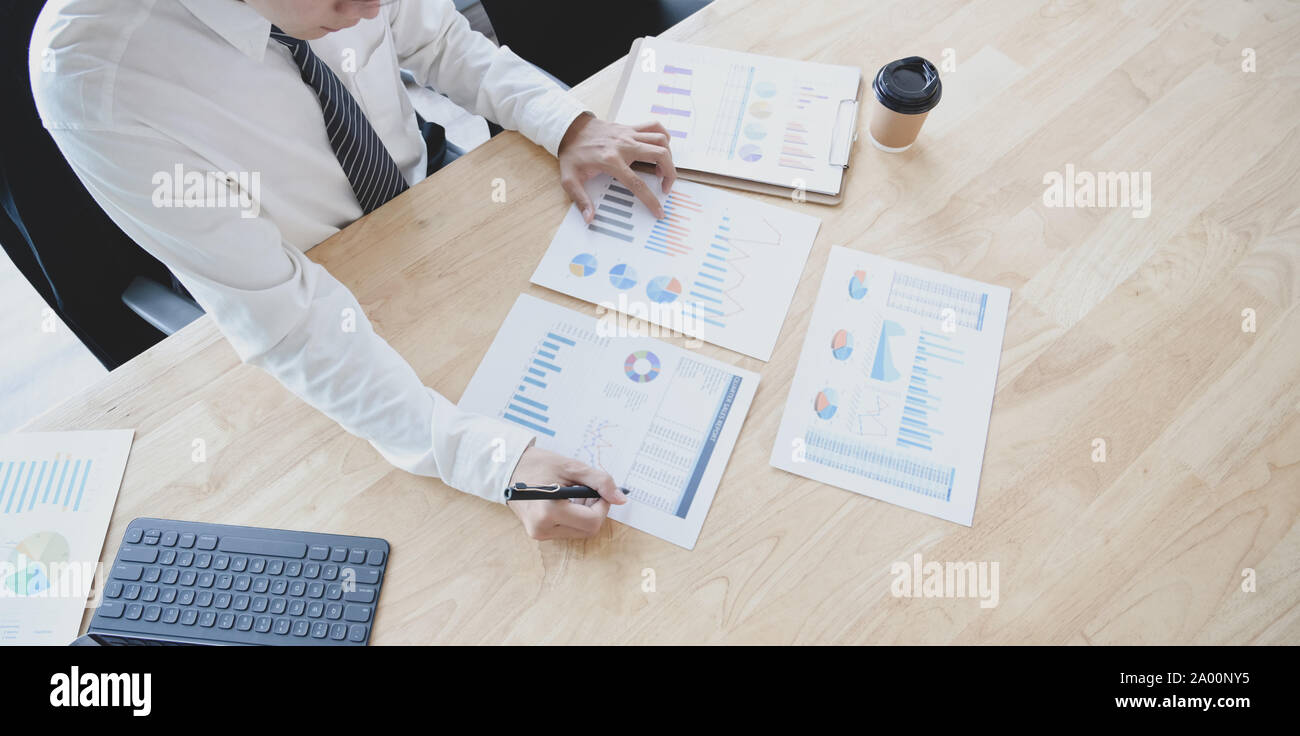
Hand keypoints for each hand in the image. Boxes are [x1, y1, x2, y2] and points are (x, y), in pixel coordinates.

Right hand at [506, 446, 626, 539]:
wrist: (508, 468)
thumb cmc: (538, 464)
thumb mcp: (572, 467)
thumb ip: (600, 481)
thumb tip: (621, 499)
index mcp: (549, 511)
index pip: (592, 522)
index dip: (603, 506)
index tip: (601, 492)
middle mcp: (542, 528)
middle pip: (588, 530)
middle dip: (595, 511)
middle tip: (589, 492)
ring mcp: (539, 533)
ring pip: (579, 532)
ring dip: (585, 515)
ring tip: (575, 494)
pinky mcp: (538, 533)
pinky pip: (567, 530)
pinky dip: (574, 517)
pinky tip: (567, 502)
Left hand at [557, 114, 676, 221]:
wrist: (570, 128)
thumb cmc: (572, 154)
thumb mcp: (570, 179)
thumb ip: (580, 200)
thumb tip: (589, 218)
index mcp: (611, 161)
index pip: (637, 184)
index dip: (651, 200)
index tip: (659, 212)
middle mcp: (624, 145)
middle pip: (659, 155)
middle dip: (670, 173)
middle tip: (665, 187)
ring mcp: (629, 134)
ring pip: (661, 140)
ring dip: (668, 156)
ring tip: (662, 170)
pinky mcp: (631, 128)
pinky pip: (655, 127)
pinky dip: (664, 136)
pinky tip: (661, 148)